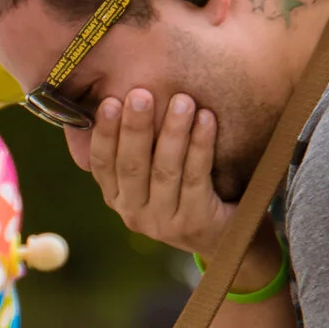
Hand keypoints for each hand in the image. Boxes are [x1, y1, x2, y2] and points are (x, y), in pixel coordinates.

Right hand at [71, 88, 246, 263]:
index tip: (108, 102)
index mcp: (117, 197)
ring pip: (165, 171)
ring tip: (182, 100)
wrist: (226, 236)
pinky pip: (196, 177)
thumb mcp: (153, 175)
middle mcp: (134, 214)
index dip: (103, 133)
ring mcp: (164, 223)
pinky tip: (207, 119)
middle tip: (141, 94)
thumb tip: (121, 91)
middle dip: (135, 127)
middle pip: (131, 167)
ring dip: (172, 132)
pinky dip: (200, 145)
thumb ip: (137, 147)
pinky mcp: (195, 223)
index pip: (102, 164)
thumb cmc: (185, 191)